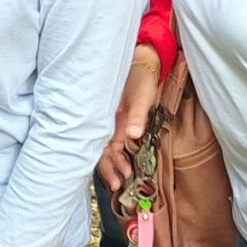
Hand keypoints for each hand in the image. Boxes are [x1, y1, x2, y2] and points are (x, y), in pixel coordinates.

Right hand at [99, 47, 162, 191]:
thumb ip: (137, 115)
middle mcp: (107, 122)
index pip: (102, 146)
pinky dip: (117, 154)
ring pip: (107, 148)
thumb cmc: (141, 78)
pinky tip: (122, 164)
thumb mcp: (141, 96)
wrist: (144, 63)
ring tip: (122, 179)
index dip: (107, 164)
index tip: (116, 179)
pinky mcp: (119, 121)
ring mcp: (112, 122)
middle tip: (118, 184)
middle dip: (109, 168)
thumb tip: (132, 133)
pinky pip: (113, 141)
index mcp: (108, 117)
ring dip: (113, 164)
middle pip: (102, 150)